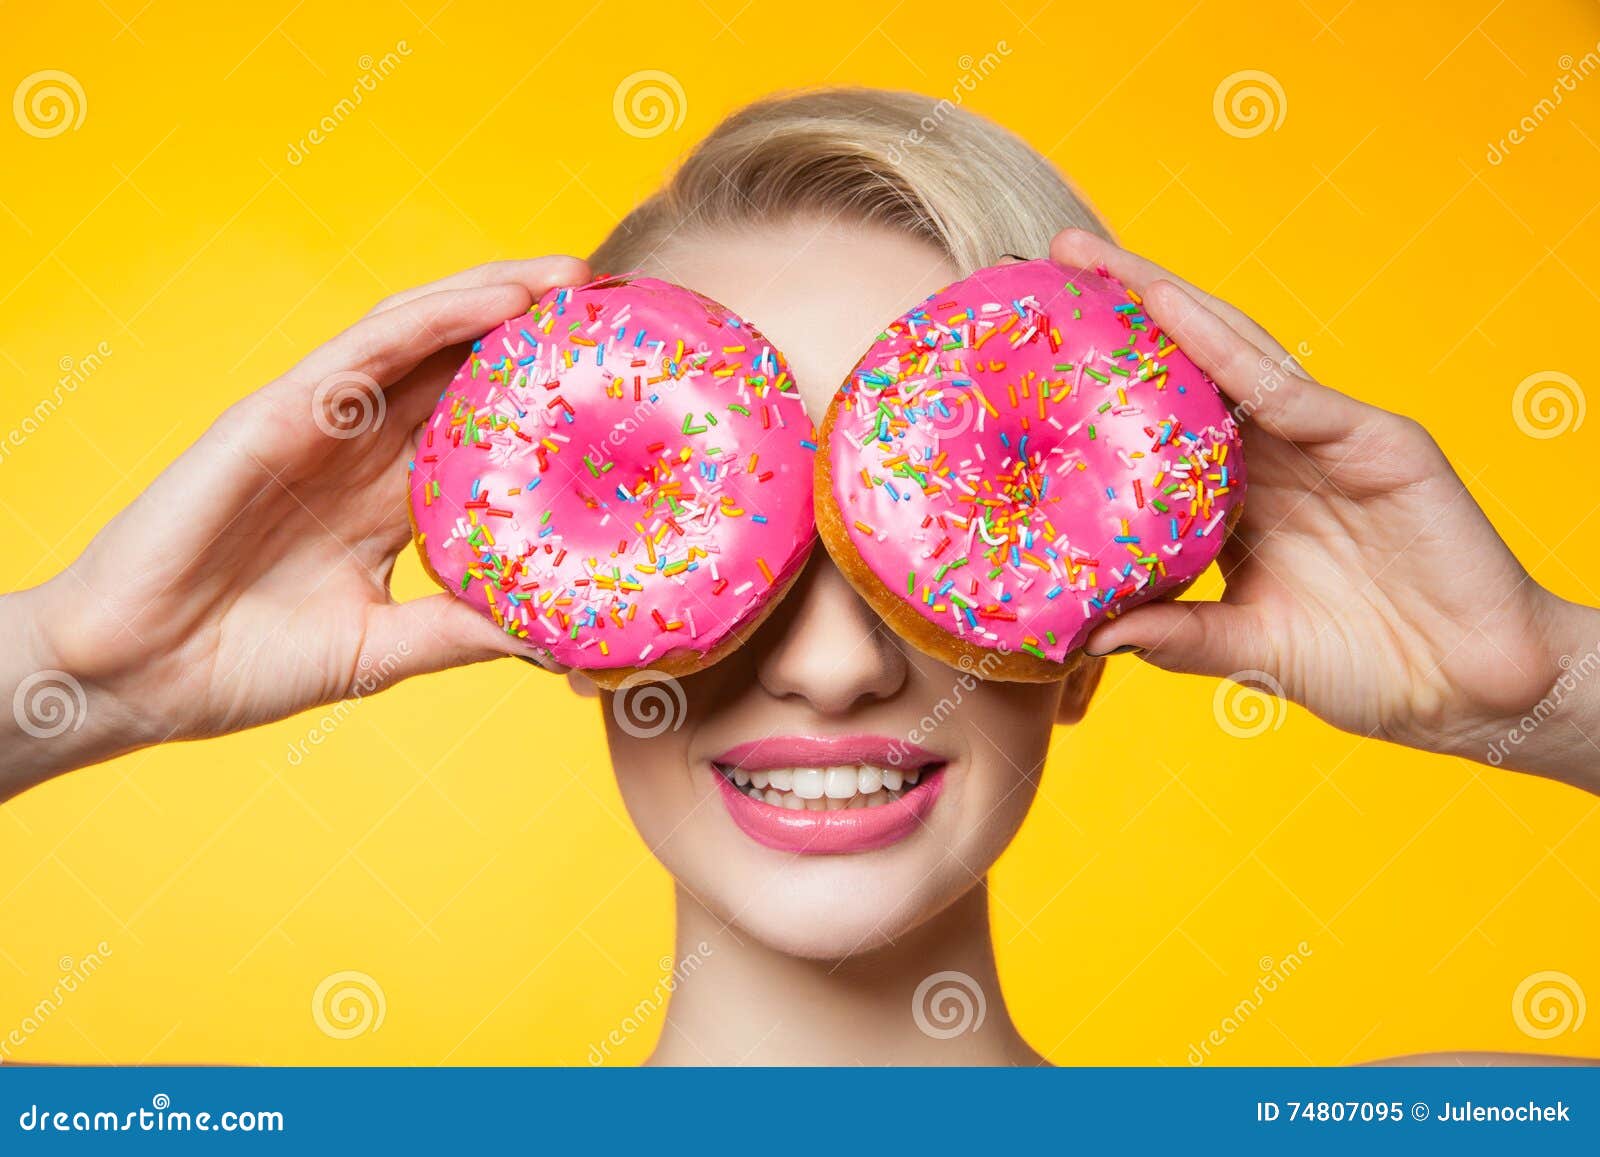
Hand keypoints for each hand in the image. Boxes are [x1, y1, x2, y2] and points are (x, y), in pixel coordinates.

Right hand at [3, 257, 588, 794]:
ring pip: (422, 341)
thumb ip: (463, 632)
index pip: (480, 437)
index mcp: (386, 504)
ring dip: (497, 301)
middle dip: (536, 339)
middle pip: (462, 374)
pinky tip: (494, 300)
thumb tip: (561, 639)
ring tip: (571, 280)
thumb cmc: (242, 665)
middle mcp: (360, 452)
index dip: (547, 410)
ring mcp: (320, 424)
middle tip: (618, 312)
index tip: (622, 396)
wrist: (135, 679)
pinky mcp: (277, 411)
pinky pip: (364, 350)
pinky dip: (434, 318)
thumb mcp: (382, 649)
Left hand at [1050, 229, 1598, 786]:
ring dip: (1164, 300)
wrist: (1471, 693)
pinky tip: (1171, 307)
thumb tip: (1086, 636)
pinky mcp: (1373, 439)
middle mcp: (1276, 455)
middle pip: (1190, 368)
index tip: (1030, 349)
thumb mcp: (1248, 650)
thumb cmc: (1367, 669)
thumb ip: (1176, 637)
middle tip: (1051, 255)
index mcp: (1242, 499)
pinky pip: (1288, 389)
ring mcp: (1324, 439)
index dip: (1103, 383)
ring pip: (1233, 355)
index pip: (1161, 423)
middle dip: (1124, 310)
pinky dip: (1227, 347)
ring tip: (1094, 257)